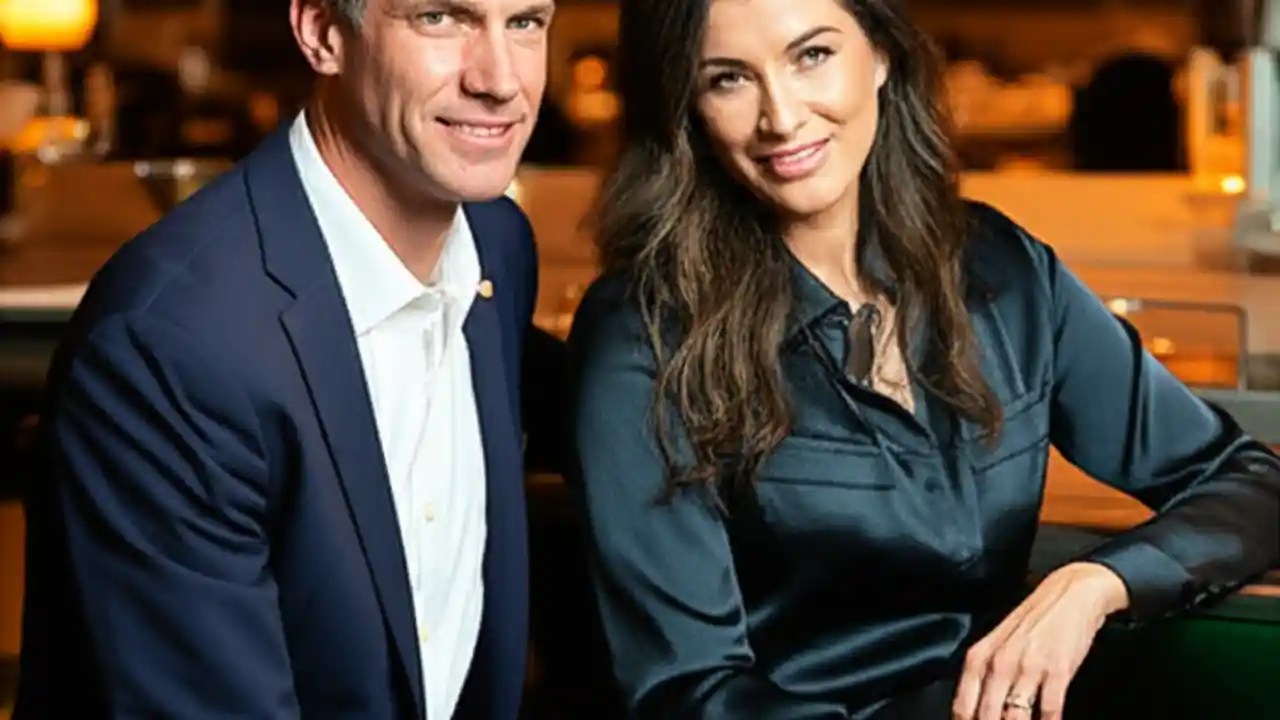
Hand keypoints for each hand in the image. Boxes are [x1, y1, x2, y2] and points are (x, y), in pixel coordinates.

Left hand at [951, 562, 1129, 719]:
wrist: (1069, 594)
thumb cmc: (1032, 622)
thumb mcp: (996, 645)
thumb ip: (983, 677)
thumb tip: (974, 711)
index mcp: (979, 659)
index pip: (963, 708)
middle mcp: (999, 664)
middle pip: (987, 716)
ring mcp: (1028, 668)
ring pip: (1015, 718)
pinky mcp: (1058, 671)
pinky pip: (1049, 711)